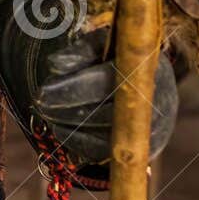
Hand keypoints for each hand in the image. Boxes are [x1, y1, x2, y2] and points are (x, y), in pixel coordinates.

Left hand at [34, 29, 177, 163]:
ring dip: (70, 127)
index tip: (43, 91)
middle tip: (40, 105)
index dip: (74, 87)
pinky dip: (80, 142)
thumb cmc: (113, 60)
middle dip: (67, 110)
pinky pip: (110, 153)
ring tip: (48, 115)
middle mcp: (158, 101)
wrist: (139, 84)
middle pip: (108, 113)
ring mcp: (155, 129)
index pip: (110, 81)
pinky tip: (60, 130)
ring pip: (107, 137)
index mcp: (148, 69)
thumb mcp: (98, 47)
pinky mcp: (146, 150)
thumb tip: (56, 65)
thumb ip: (79, 51)